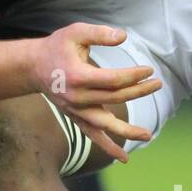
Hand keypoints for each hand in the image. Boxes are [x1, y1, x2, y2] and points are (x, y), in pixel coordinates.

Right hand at [33, 23, 162, 163]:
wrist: (34, 67)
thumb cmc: (57, 47)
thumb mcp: (75, 32)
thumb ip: (99, 33)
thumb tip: (124, 37)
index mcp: (78, 76)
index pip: (113, 80)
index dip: (134, 76)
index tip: (148, 70)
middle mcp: (77, 97)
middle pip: (114, 98)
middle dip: (139, 91)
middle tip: (157, 84)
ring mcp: (76, 111)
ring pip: (105, 125)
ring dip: (127, 131)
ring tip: (148, 135)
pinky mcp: (75, 118)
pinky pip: (93, 136)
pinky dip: (107, 148)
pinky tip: (124, 158)